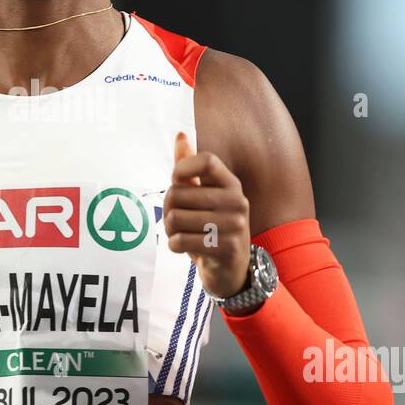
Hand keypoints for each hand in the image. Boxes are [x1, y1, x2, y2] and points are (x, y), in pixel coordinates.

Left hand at [164, 131, 251, 299]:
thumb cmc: (212, 226)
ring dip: (170, 230)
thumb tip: (180, 135)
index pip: (207, 160)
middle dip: (168, 208)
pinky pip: (180, 241)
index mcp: (231, 184)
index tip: (177, 180)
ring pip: (175, 218)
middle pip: (178, 193)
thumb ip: (190, 168)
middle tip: (176, 219)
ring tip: (180, 234)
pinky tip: (184, 248)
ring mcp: (233, 226)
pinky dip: (174, 245)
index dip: (183, 168)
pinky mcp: (225, 248)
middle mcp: (236, 201)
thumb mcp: (204, 196)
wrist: (232, 269)